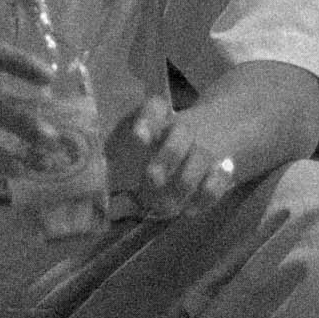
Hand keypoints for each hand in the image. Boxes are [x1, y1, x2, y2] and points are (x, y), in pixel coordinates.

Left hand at [106, 97, 242, 221]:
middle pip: (182, 132)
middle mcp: (184, 129)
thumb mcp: (146, 141)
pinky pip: (220, 181)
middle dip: (168, 155)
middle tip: (153, 178)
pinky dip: (206, 196)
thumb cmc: (167, 144)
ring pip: (200, 158)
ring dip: (184, 181)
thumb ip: (121, 155)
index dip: (148, 119)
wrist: (222, 128)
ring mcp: (206, 148)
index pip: (156, 107)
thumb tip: (95, 176)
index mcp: (162, 120)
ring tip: (168, 206)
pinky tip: (189, 210)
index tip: (138, 136)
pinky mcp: (223, 168)